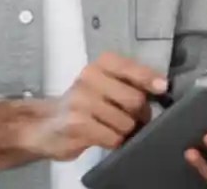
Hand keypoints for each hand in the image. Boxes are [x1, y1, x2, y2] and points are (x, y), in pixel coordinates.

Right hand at [22, 52, 165, 160]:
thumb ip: (130, 81)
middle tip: (134, 118)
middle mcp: (89, 78)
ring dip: (125, 131)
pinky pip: (113, 138)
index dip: (149, 78)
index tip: (162, 87)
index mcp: (99, 64)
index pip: (130, 67)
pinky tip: (102, 135)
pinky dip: (114, 141)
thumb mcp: (103, 83)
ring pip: (126, 122)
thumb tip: (162, 86)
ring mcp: (82, 102)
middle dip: (140, 114)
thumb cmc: (82, 103)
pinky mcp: (77, 125)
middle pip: (134, 99)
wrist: (44, 123)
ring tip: (112, 127)